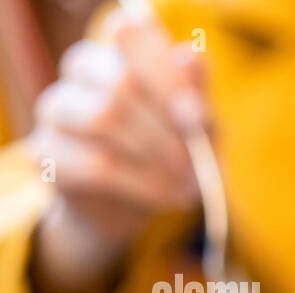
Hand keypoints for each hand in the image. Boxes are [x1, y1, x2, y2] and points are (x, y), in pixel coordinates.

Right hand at [26, 10, 207, 292]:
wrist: (133, 211)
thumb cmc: (173, 158)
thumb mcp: (201, 131)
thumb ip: (195, 96)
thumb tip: (194, 59)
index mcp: (120, 51)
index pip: (133, 36)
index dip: (168, 76)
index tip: (201, 119)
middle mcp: (83, 72)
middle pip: (116, 79)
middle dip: (166, 128)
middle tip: (201, 168)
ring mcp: (59, 113)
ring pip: (96, 116)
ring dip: (151, 156)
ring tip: (187, 188)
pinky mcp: (49, 158)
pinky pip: (88, 165)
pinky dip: (135, 185)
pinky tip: (166, 201)